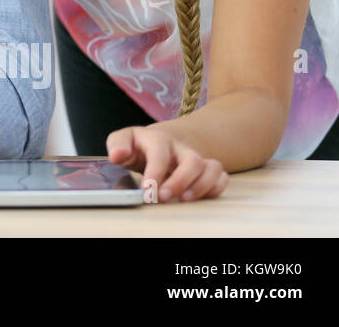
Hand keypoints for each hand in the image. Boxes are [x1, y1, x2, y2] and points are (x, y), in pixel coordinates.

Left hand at [107, 126, 228, 201]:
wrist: (156, 142)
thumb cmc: (137, 145)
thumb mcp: (122, 140)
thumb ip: (117, 145)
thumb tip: (117, 155)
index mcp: (157, 139)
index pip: (160, 153)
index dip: (155, 172)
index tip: (147, 190)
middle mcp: (180, 147)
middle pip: (192, 160)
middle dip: (179, 182)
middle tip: (162, 198)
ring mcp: (195, 157)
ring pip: (212, 167)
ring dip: (201, 186)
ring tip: (183, 200)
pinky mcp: (206, 169)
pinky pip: (221, 176)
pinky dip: (215, 188)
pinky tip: (199, 197)